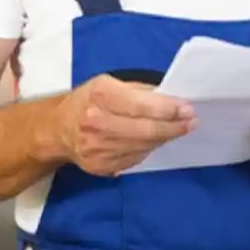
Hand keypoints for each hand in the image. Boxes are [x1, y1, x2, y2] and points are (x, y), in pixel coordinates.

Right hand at [52, 75, 195, 176]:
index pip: (141, 106)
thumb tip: (171, 98)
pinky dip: (149, 148)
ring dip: (164, 137)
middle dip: (173, 126)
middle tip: (191, 121)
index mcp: (100, 96)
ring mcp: (97, 149)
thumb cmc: (88, 100)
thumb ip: (139, 91)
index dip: (168, 109)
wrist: (58, 129)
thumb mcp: (110, 83)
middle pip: (145, 130)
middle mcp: (96, 123)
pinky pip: (135, 158)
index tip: (188, 108)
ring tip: (179, 128)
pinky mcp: (100, 166)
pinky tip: (155, 139)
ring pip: (143, 146)